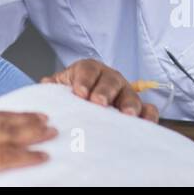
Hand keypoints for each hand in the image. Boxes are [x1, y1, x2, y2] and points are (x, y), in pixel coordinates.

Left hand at [41, 59, 158, 120]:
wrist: (87, 101)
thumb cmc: (75, 93)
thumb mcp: (62, 86)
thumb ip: (53, 87)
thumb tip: (45, 85)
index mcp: (90, 70)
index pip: (87, 70)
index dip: (84, 80)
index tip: (79, 92)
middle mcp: (110, 78)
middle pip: (110, 80)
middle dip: (104, 91)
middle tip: (98, 103)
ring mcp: (126, 93)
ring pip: (131, 94)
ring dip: (129, 104)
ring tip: (126, 115)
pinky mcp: (138, 108)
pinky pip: (148, 109)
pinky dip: (148, 115)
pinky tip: (145, 124)